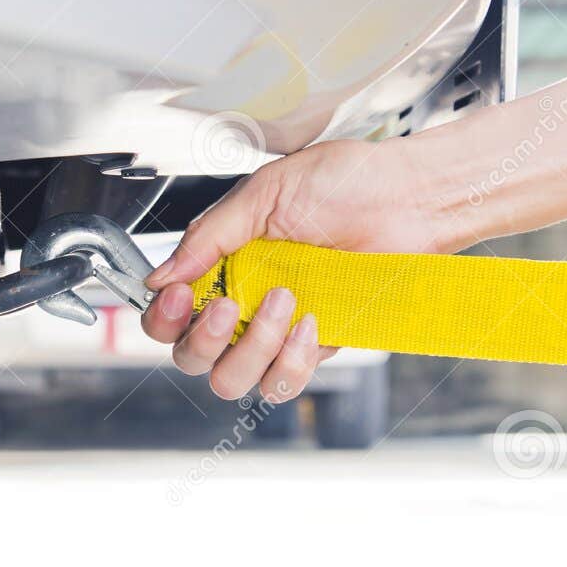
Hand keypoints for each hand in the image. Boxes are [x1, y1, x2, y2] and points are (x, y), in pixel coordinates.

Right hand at [140, 137, 448, 401]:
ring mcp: (274, 331)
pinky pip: (282, 382)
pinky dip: (290, 362)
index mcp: (220, 265)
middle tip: (229, 306)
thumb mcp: (262, 194)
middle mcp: (241, 304)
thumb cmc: (343, 184)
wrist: (406, 198)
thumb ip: (208, 237)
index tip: (180, 296)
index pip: (168, 313)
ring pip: (230, 380)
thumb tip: (159, 277)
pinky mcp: (312, 348)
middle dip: (202, 339)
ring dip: (250, 350)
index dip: (164, 317)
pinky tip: (311, 324)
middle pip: (189, 357)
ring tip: (284, 302)